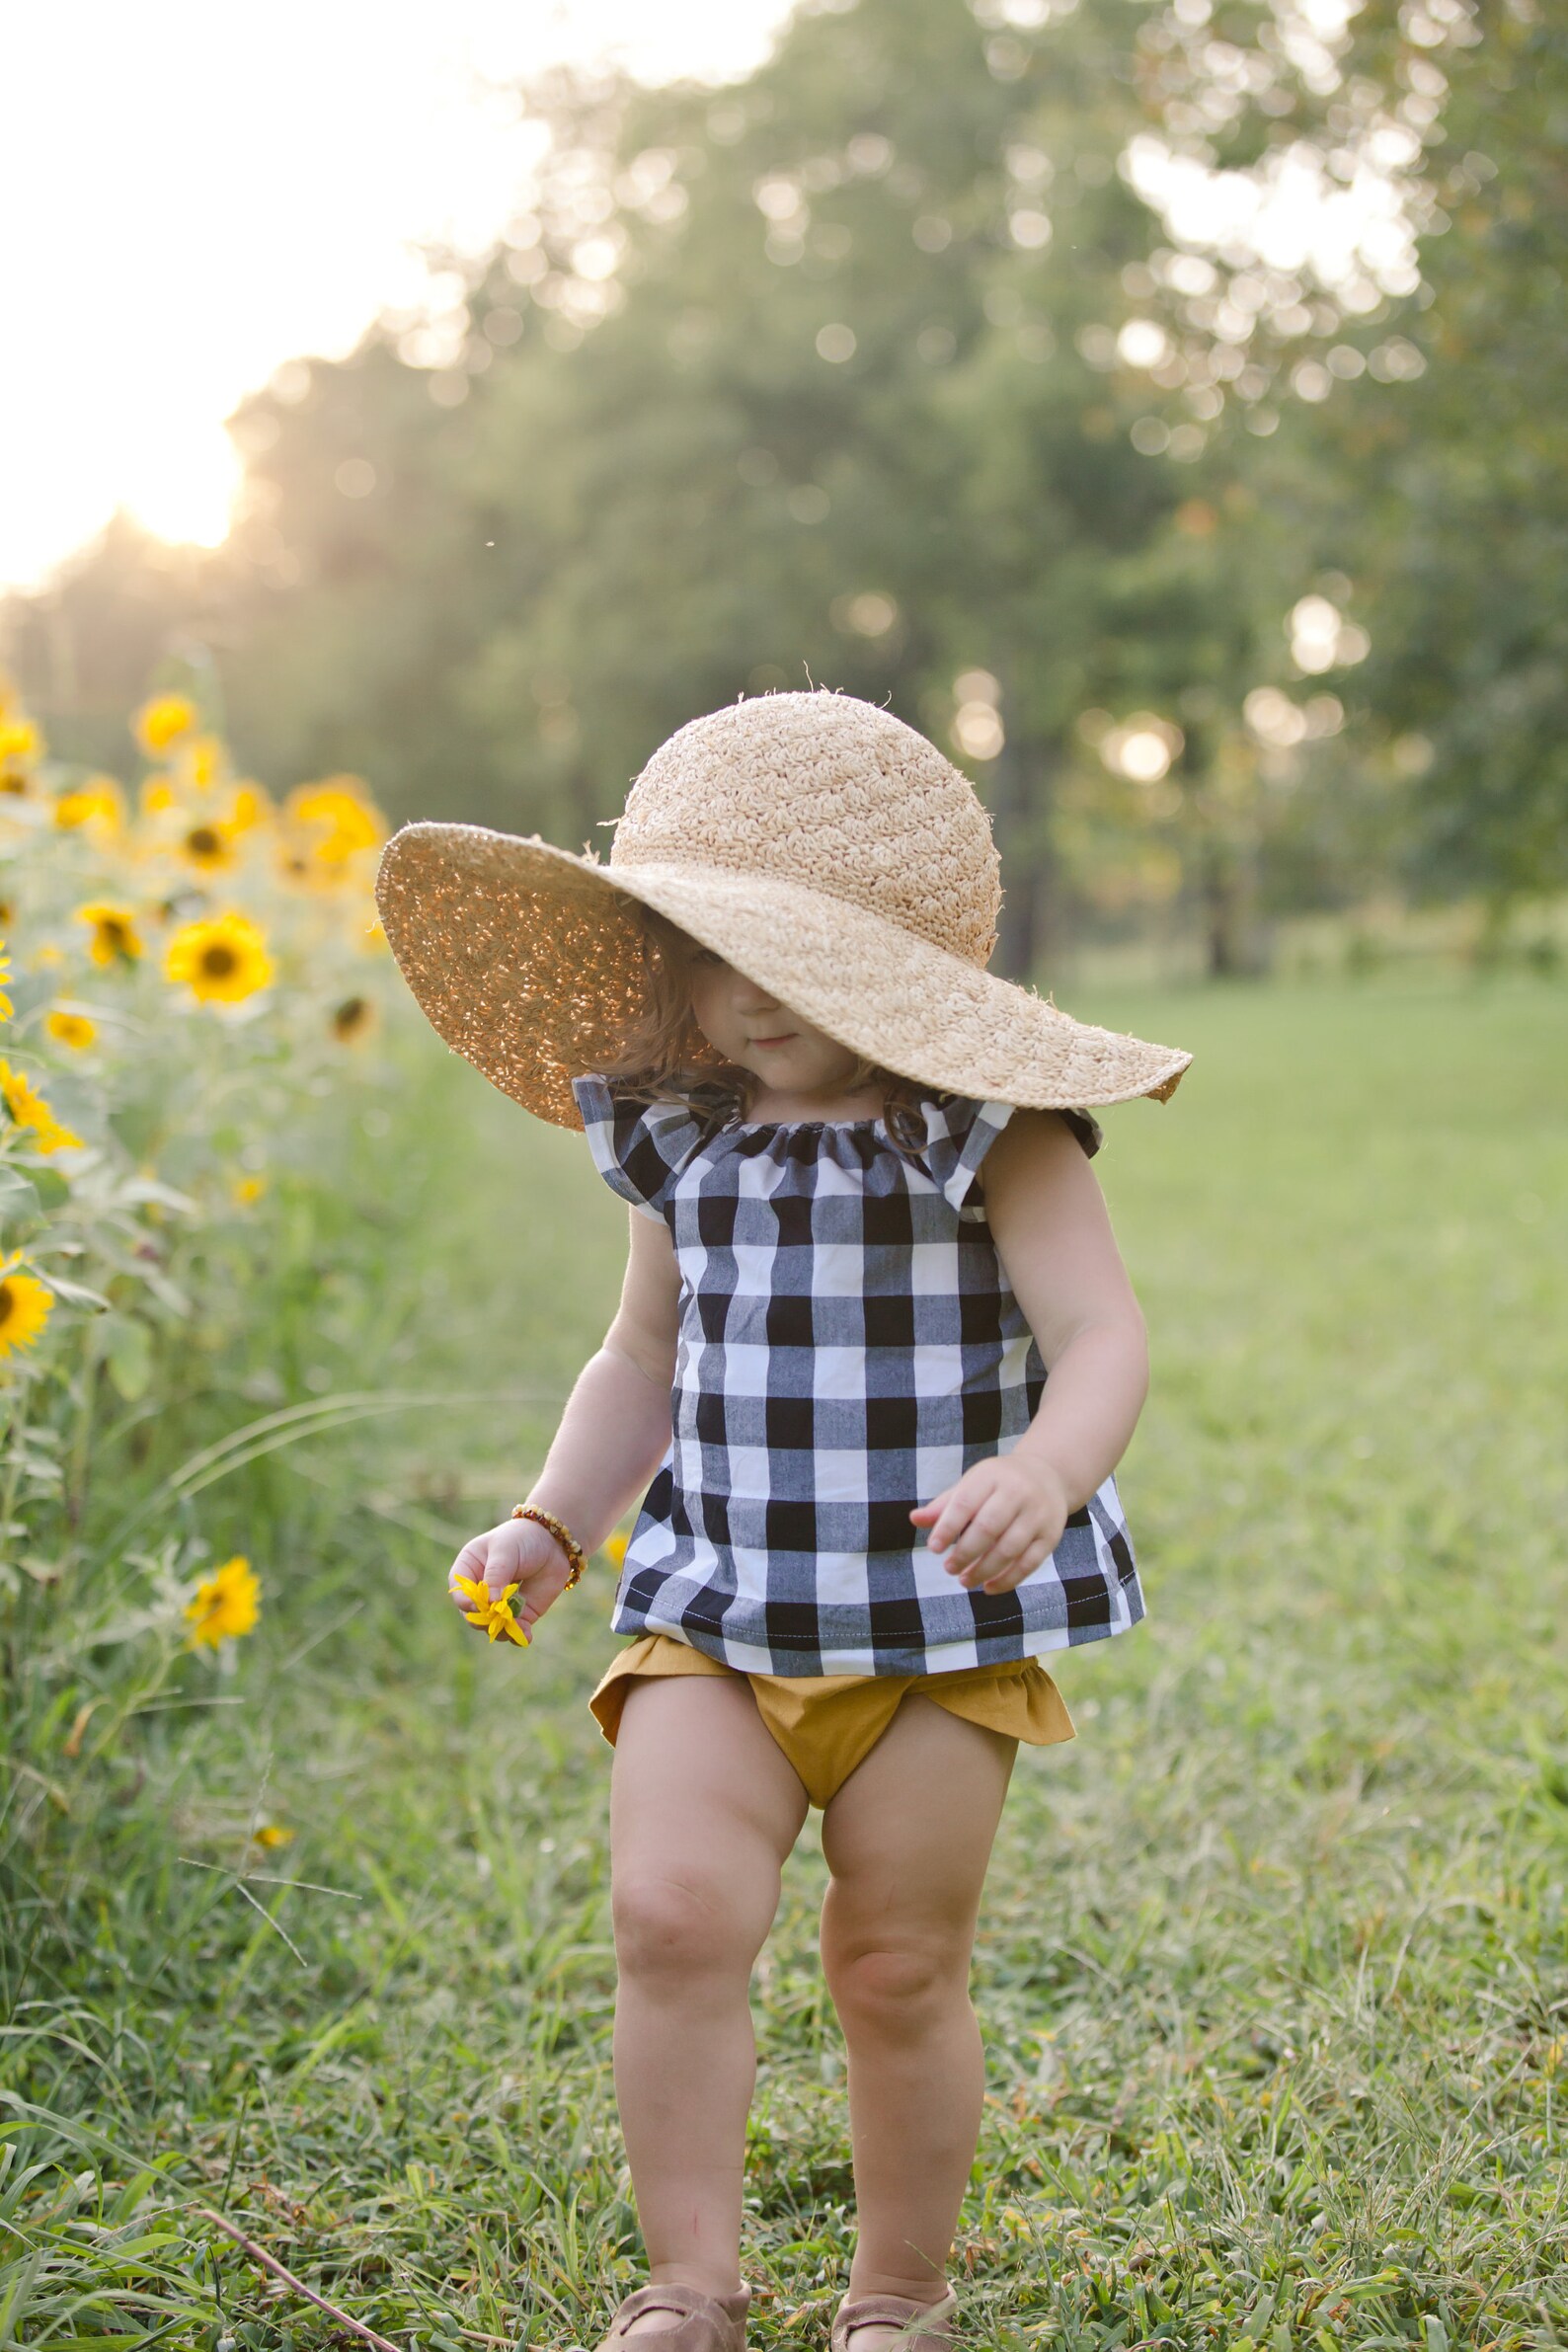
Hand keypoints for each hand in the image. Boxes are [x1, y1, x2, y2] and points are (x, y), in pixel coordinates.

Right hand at [446, 1515, 574, 1640]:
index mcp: (469, 1570)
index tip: (478, 1605)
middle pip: (473, 1614)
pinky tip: (526, 1636)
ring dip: (502, 1630)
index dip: (465, 1601)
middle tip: (499, 1617)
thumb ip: (496, 1574)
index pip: (459, 1591)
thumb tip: (490, 1603)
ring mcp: (499, 1604)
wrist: (553, 1542)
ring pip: (492, 1626)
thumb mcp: (506, 1550)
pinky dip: (518, 1635)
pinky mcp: (519, 1613)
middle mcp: (481, 1590)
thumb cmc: (522, 1539)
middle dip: (485, 1619)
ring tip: (516, 1627)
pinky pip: (514, 1629)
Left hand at [911, 1455, 1071, 1593]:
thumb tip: (914, 1519)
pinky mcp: (1051, 1535)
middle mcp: (1018, 1492)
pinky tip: (988, 1587)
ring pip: (1009, 1549)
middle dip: (965, 1553)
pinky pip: (1029, 1563)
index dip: (947, 1527)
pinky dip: (1007, 1580)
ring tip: (964, 1580)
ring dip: (983, 1570)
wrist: (1049, 1475)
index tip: (934, 1548)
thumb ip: (944, 1505)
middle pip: (988, 1528)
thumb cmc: (999, 1483)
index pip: (965, 1503)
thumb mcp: (972, 1484)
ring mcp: (1038, 1514)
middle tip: (948, 1568)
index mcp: (991, 1476)